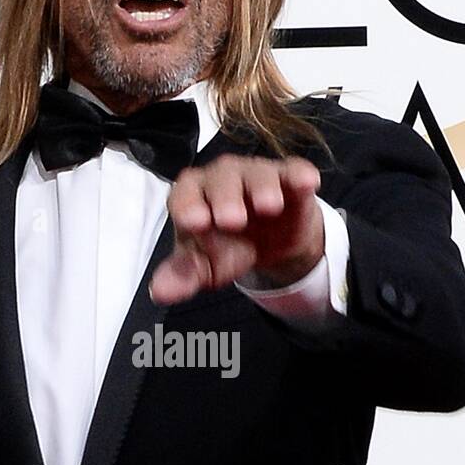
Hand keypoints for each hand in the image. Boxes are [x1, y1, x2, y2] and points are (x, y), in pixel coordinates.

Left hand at [149, 154, 324, 305]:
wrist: (270, 243)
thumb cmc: (226, 245)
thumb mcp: (204, 266)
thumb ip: (183, 275)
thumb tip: (159, 292)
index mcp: (193, 194)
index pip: (184, 194)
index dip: (187, 205)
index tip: (194, 223)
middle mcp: (221, 178)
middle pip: (220, 179)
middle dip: (225, 198)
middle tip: (231, 220)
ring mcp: (256, 174)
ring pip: (258, 173)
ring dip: (262, 187)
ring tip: (268, 206)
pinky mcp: (288, 178)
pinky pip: (294, 171)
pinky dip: (299, 175)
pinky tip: (305, 182)